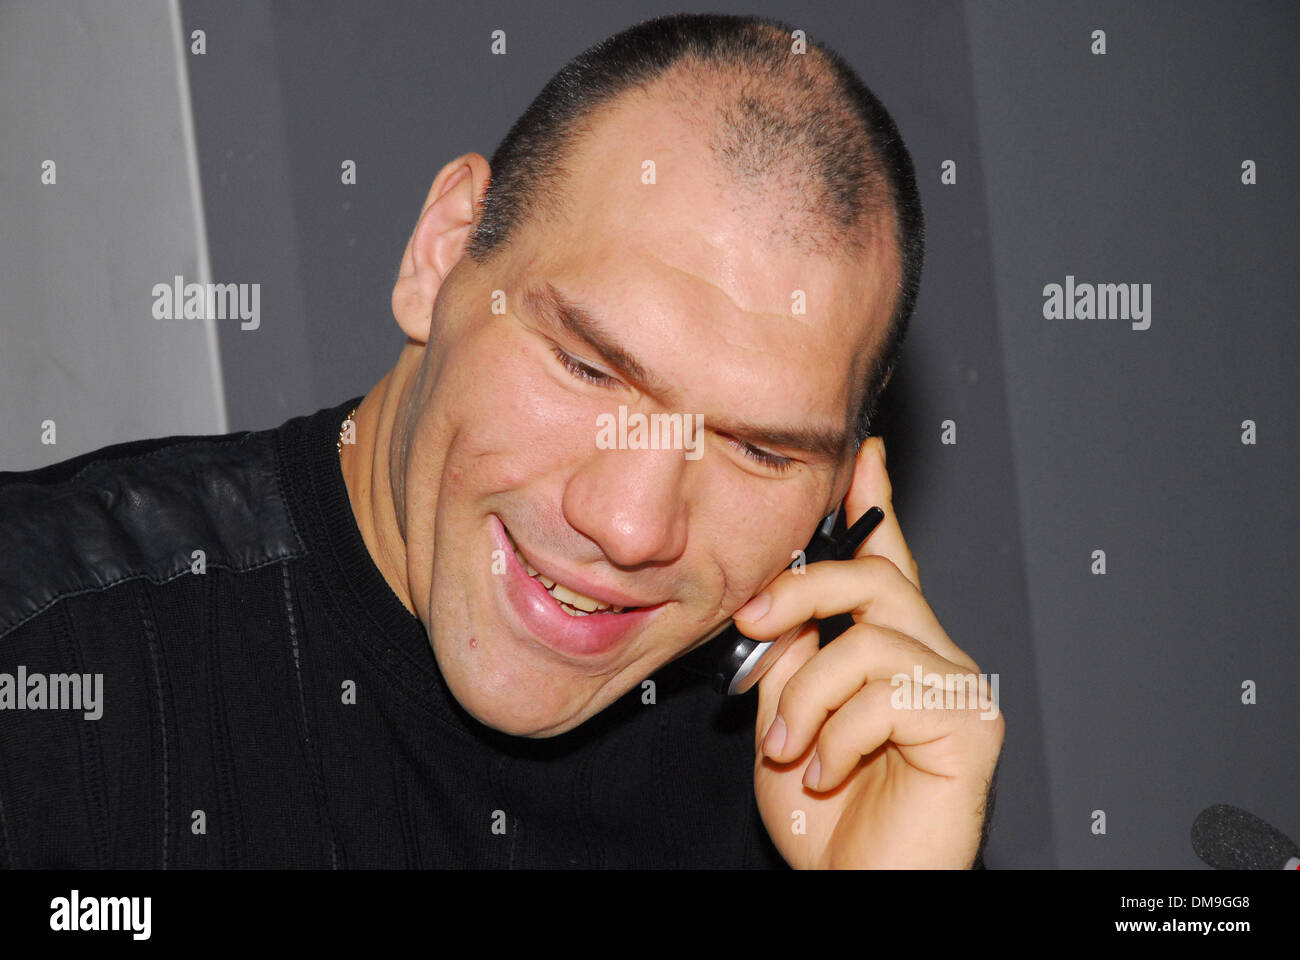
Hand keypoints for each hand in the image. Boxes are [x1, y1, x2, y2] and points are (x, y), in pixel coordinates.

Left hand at [735, 436, 1004, 867]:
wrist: (855, 889)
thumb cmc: (826, 820)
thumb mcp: (785, 720)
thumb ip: (789, 658)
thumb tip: (779, 605)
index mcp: (890, 654)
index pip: (886, 563)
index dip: (876, 504)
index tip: (861, 454)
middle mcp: (934, 660)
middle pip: (876, 579)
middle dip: (802, 592)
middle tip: (753, 620)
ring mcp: (959, 690)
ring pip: (870, 638)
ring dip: (808, 695)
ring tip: (791, 746)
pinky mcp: (971, 724)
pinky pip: (886, 692)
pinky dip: (837, 735)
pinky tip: (830, 772)